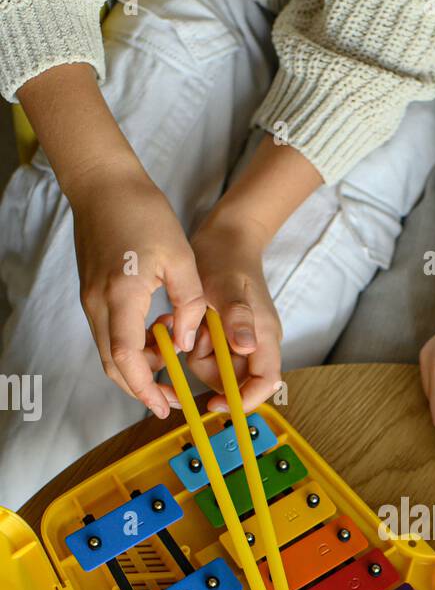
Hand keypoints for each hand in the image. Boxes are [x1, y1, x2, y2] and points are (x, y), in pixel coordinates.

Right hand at [18, 65, 205, 417]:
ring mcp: (90, 300)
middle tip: (170, 401)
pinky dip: (129, 349)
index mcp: (122, 296)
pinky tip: (155, 342)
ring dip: (136, 370)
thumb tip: (184, 343)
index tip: (164, 405)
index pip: (126, 358)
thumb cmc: (143, 213)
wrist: (104, 184)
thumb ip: (189, 305)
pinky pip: (108, 334)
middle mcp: (99, 304)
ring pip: (109, 352)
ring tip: (169, 373)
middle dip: (141, 389)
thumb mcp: (181, 258)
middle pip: (113, 365)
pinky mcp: (92, 294)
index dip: (145, 388)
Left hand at [187, 212, 282, 410]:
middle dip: (211, 369)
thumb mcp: (227, 286)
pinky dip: (198, 345)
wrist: (226, 238)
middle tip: (200, 337)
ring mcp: (244, 342)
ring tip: (198, 322)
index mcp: (264, 337)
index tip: (214, 403)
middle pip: (236, 381)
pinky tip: (196, 322)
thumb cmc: (228, 258)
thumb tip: (248, 347)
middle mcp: (257, 344)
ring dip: (201, 355)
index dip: (242, 400)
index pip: (265, 384)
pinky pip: (211, 355)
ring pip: (218, 370)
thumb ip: (238, 317)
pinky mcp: (229, 337)